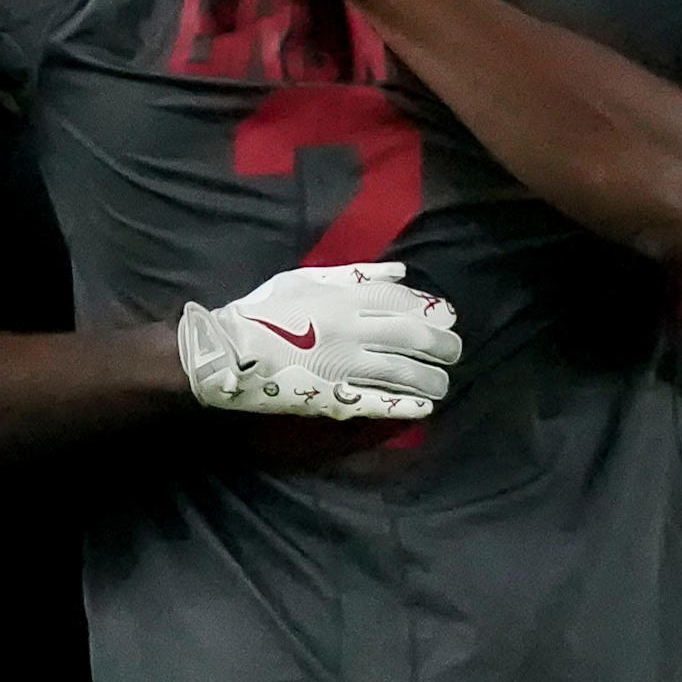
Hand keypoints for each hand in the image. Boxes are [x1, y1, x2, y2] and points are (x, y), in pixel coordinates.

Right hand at [176, 259, 460, 420]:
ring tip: (444, 384)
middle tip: (454, 352)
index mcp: (344, 298)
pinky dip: (404, 406)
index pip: (401, 303)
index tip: (450, 318)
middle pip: (410, 336)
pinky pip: (377, 402)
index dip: (431, 311)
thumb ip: (355, 274)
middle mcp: (352, 330)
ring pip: (401, 372)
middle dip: (441, 345)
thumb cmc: (264, 311)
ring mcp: (345, 366)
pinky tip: (424, 409)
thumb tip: (401, 273)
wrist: (227, 350)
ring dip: (430, 379)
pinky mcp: (334, 397)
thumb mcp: (306, 279)